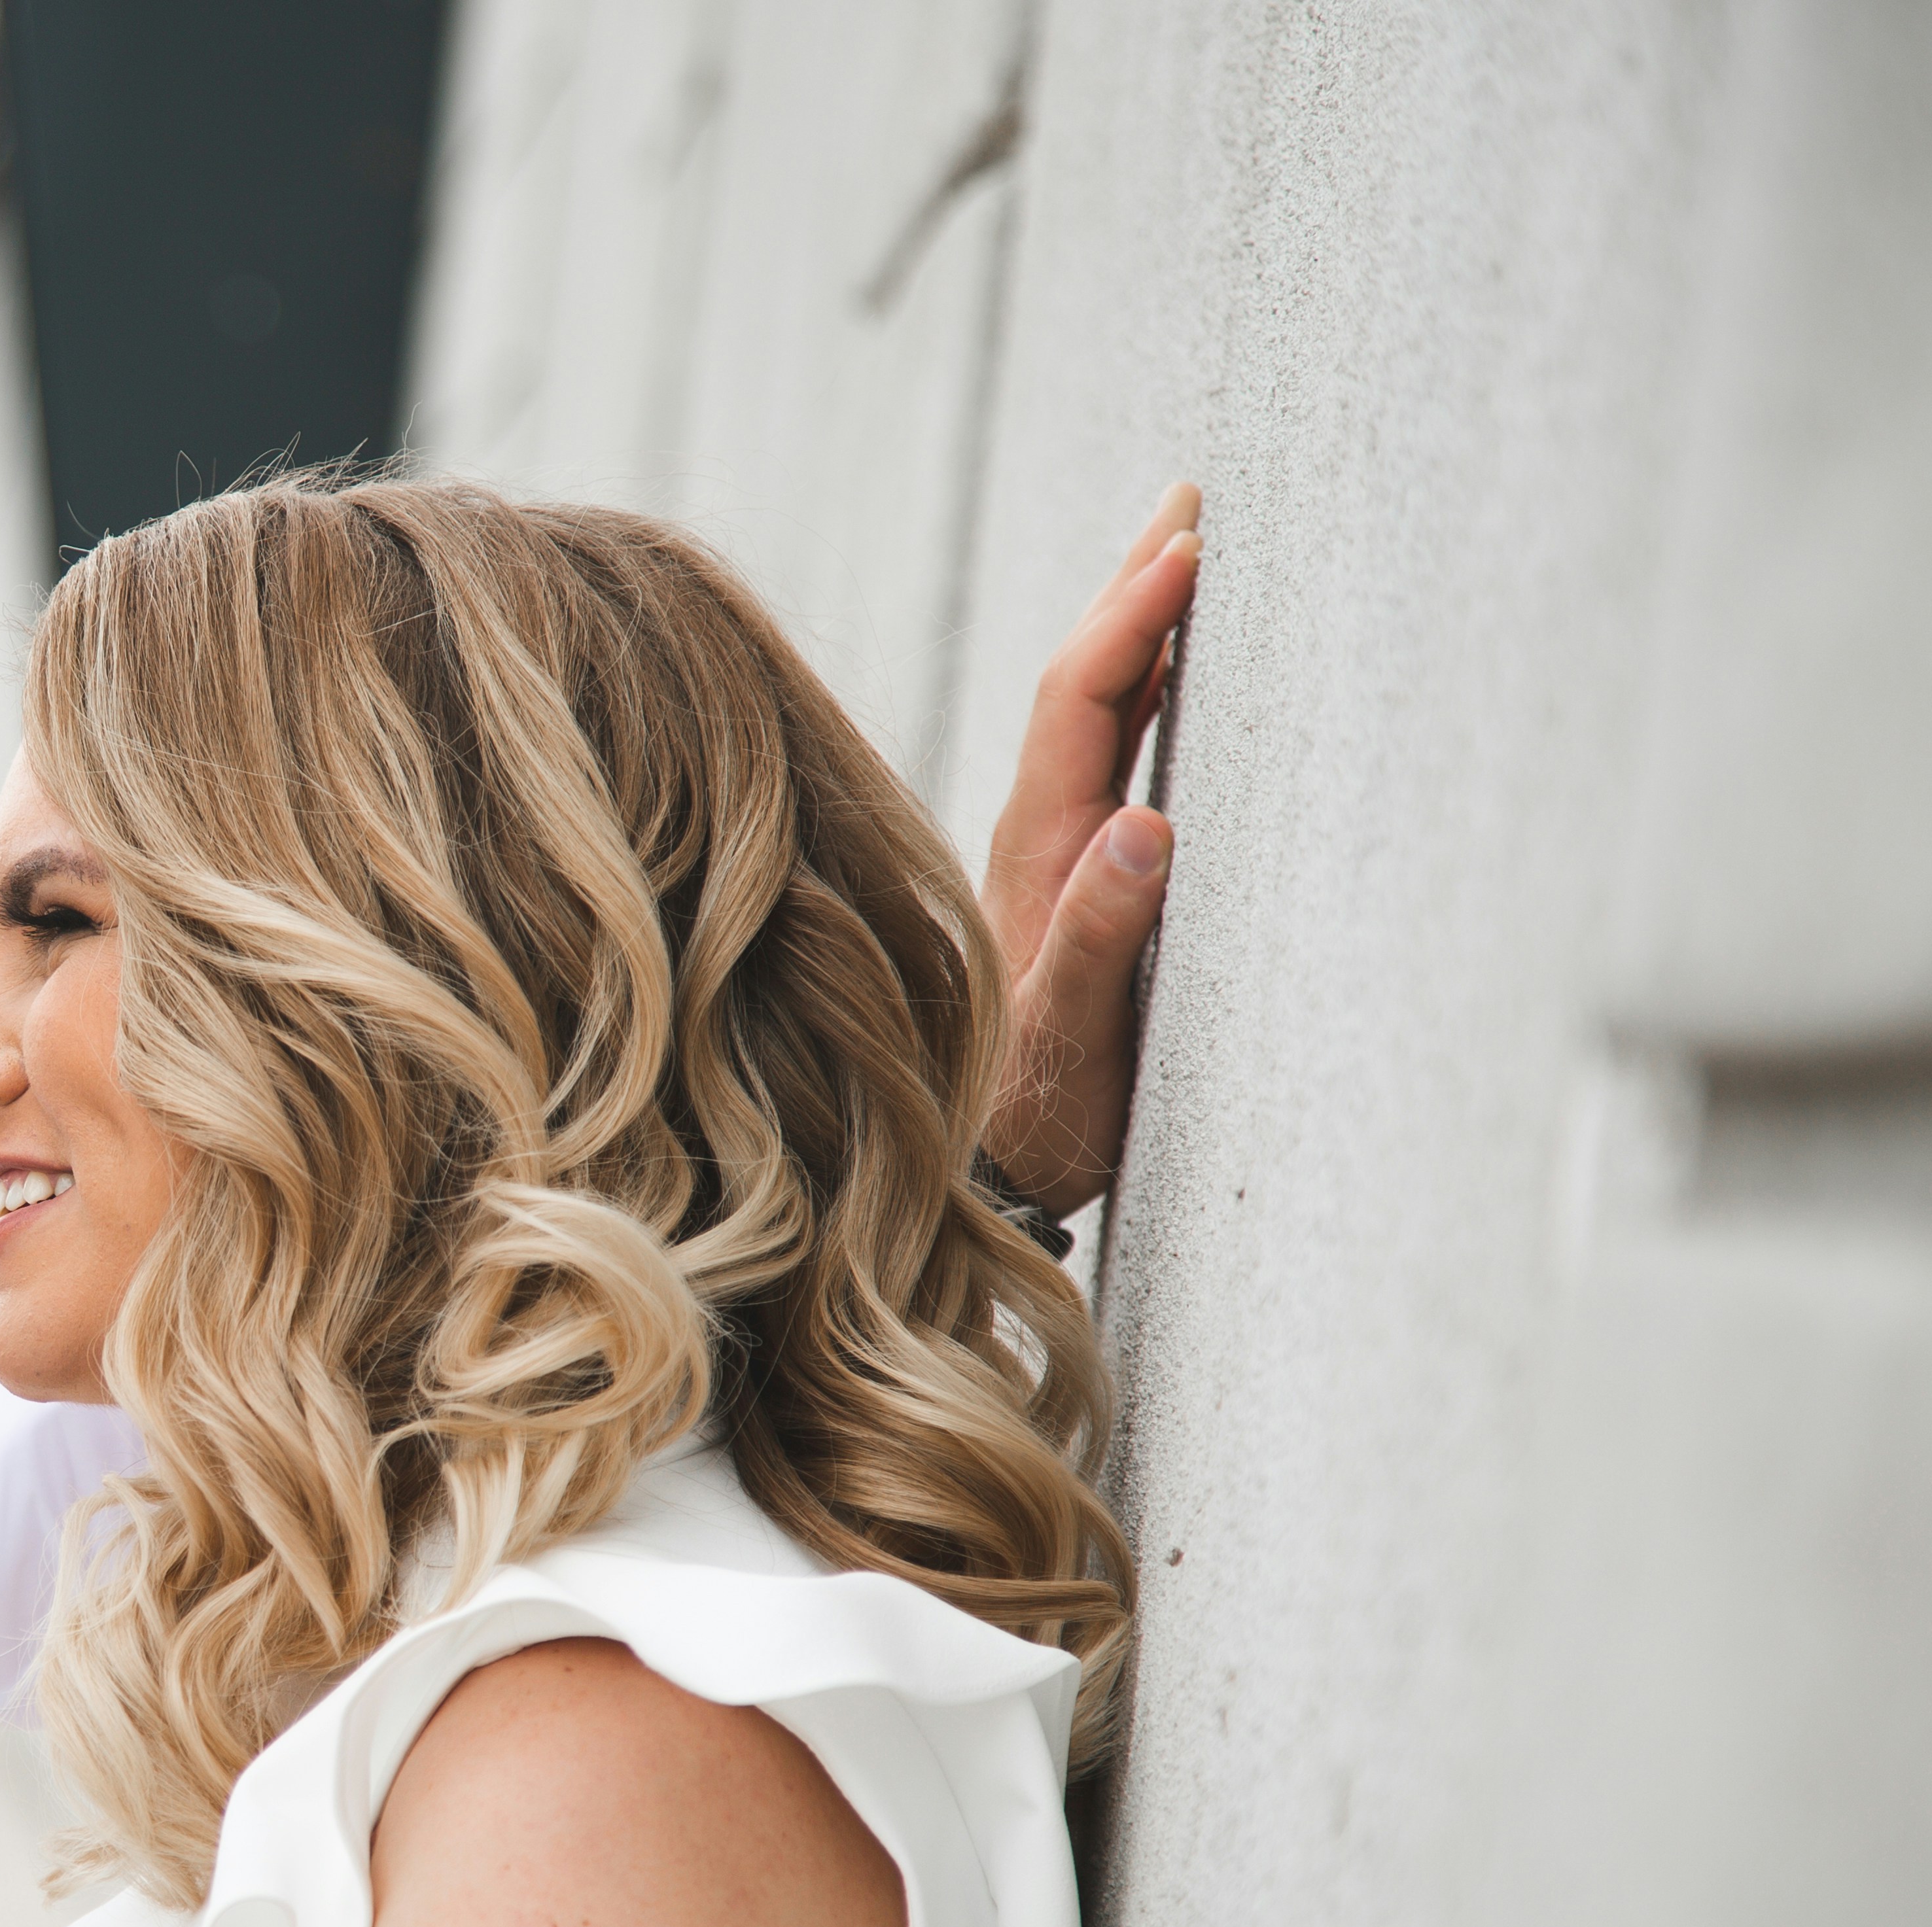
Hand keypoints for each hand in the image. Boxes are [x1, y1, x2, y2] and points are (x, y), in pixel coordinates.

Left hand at [978, 483, 1203, 1219]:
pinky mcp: (1073, 881)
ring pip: (1098, 715)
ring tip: (1181, 554)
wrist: (992, 1170)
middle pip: (1086, 682)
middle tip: (1188, 501)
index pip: (1084, 699)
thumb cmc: (1040, 1113)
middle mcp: (1040, 835)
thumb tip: (1144, 826)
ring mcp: (1053, 855)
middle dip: (1135, 588)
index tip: (1186, 541)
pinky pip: (1110, 759)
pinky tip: (1171, 683)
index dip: (1133, 616)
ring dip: (1139, 631)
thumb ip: (1103, 936)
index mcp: (1040, 848)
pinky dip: (1144, 698)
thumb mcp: (1079, 1032)